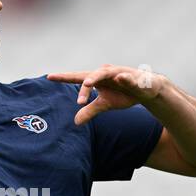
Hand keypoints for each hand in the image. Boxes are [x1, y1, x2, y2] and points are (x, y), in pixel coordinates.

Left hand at [47, 64, 165, 124]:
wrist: (146, 90)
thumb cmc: (123, 94)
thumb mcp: (105, 104)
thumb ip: (90, 110)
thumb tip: (75, 122)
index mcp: (97, 79)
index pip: (78, 78)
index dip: (64, 77)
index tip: (49, 77)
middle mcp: (106, 73)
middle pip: (90, 77)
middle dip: (82, 85)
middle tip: (77, 99)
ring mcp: (120, 74)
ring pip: (105, 74)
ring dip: (96, 77)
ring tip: (87, 83)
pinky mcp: (134, 78)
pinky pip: (128, 78)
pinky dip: (125, 78)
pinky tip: (121, 78)